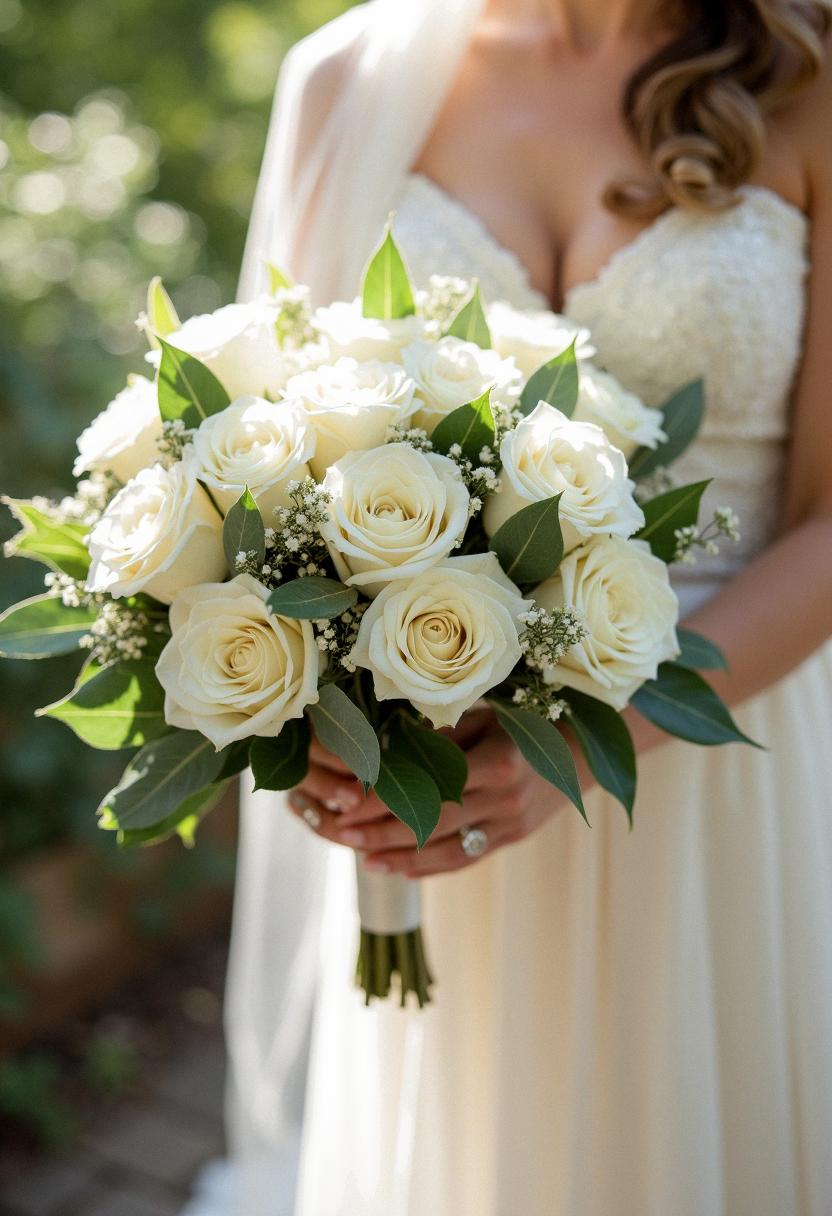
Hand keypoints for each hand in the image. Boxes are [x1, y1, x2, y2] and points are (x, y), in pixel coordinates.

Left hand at [288, 710, 583, 877]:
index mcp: (497, 763)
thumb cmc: (532, 718)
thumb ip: (443, 734)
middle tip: (342, 832)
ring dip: (399, 857)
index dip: (384, 798)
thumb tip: (386, 747)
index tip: (347, 800)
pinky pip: (465, 859)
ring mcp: (510, 826)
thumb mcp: (489, 715)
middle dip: (381, 830)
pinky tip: (396, 868)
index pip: (426, 788)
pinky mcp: (513, 839)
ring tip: (362, 858)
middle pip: (431, 824)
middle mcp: (505, 801)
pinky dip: (428, 867)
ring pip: (445, 851)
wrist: (588, 747)